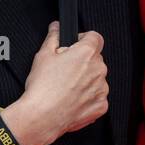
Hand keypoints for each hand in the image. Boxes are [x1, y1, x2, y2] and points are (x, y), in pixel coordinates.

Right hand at [9, 21, 108, 144]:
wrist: (42, 116)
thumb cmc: (42, 88)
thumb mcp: (43, 55)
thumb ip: (53, 37)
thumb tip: (56, 27)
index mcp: (86, 53)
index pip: (94, 37)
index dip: (83, 39)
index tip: (75, 46)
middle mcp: (98, 69)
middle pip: (95, 59)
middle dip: (82, 62)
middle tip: (65, 70)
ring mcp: (101, 88)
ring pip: (96, 78)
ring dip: (86, 80)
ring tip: (67, 88)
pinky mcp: (101, 105)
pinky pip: (97, 97)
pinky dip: (87, 98)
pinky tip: (72, 100)